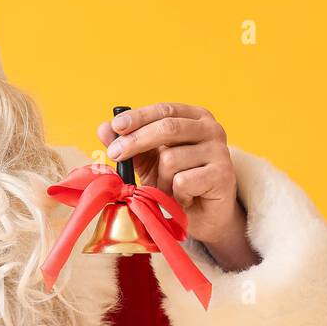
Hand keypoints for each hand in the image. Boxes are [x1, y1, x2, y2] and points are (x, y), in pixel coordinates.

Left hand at [97, 102, 258, 270]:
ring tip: (167, 190)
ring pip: (172, 159)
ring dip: (160, 180)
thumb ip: (128, 143)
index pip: (164, 109)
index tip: (116, 127)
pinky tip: (184, 198)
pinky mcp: (223, 175)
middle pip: (168, 128)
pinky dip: (175, 194)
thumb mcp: (148, 161)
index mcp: (195, 117)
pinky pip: (183, 181)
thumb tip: (103, 128)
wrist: (204, 216)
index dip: (138, 117)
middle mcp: (211, 129)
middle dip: (136, 141)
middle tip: (114, 155)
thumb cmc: (176, 183)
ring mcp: (220, 151)